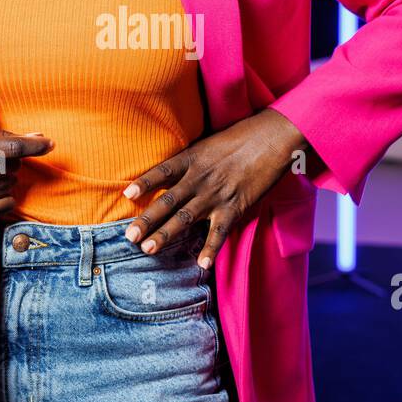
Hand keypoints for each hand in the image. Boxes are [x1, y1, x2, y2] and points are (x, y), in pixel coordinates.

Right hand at [0, 122, 54, 227]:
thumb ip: (2, 134)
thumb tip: (39, 136)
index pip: (13, 147)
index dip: (35, 145)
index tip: (50, 144)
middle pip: (14, 167)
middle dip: (10, 162)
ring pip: (12, 185)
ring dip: (4, 179)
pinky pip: (8, 204)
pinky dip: (3, 196)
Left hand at [120, 109, 316, 267]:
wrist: (273, 138)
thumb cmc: (242, 136)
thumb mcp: (209, 142)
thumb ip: (191, 159)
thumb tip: (173, 171)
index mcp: (192, 158)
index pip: (162, 171)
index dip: (144, 182)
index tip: (127, 194)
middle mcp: (199, 178)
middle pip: (167, 201)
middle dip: (147, 220)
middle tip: (129, 236)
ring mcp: (216, 194)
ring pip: (185, 218)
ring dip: (165, 235)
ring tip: (147, 249)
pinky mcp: (235, 206)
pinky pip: (219, 232)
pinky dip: (211, 249)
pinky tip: (201, 265)